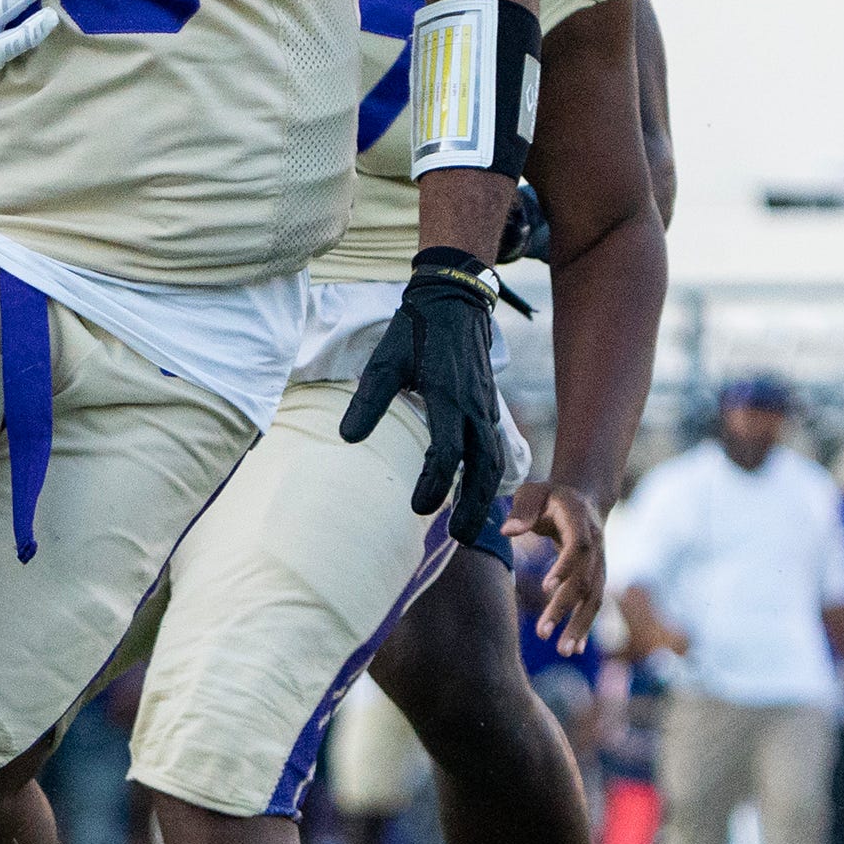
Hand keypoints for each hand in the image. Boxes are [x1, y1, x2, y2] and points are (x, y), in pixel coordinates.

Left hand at [339, 246, 505, 543]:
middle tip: (459, 539)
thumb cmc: (415, 333)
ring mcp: (486, 409)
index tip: (417, 508)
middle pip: (483, 468)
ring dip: (485, 496)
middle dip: (474, 506)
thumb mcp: (385, 361)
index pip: (447, 453)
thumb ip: (369, 399)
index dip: (434, 483)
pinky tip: (479, 494)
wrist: (453, 303)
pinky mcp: (488, 407)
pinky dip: (491, 475)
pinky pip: (496, 448)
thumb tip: (347, 438)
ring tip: (471, 527)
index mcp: (449, 399)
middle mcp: (475, 409)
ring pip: (494, 461)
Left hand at [505, 481, 604, 652]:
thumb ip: (521, 509)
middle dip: (565, 607)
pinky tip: (574, 649)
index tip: (547, 588)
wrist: (582, 498)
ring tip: (564, 651)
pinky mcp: (597, 576)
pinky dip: (584, 625)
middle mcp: (597, 543)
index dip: (566, 567)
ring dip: (579, 625)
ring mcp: (600, 562)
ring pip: (594, 597)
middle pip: (586, 579)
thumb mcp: (532, 491)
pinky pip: (593, 603)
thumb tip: (508, 531)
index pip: (579, 547)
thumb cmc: (548, 496)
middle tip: (543, 633)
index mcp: (580, 520)